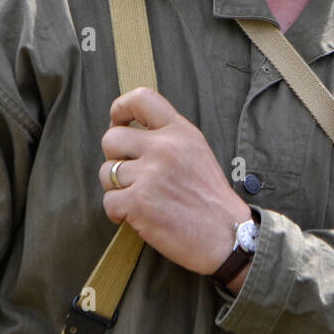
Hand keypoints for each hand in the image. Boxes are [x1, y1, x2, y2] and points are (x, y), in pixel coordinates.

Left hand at [100, 87, 251, 281]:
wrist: (226, 235)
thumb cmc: (209, 197)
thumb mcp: (196, 151)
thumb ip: (167, 135)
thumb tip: (125, 129)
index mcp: (179, 131)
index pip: (141, 98)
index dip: (121, 108)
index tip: (118, 122)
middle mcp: (164, 147)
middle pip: (111, 138)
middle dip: (114, 158)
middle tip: (130, 174)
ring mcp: (150, 174)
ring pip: (106, 172)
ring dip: (117, 188)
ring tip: (139, 198)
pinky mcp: (139, 203)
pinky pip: (109, 201)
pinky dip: (118, 212)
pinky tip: (136, 216)